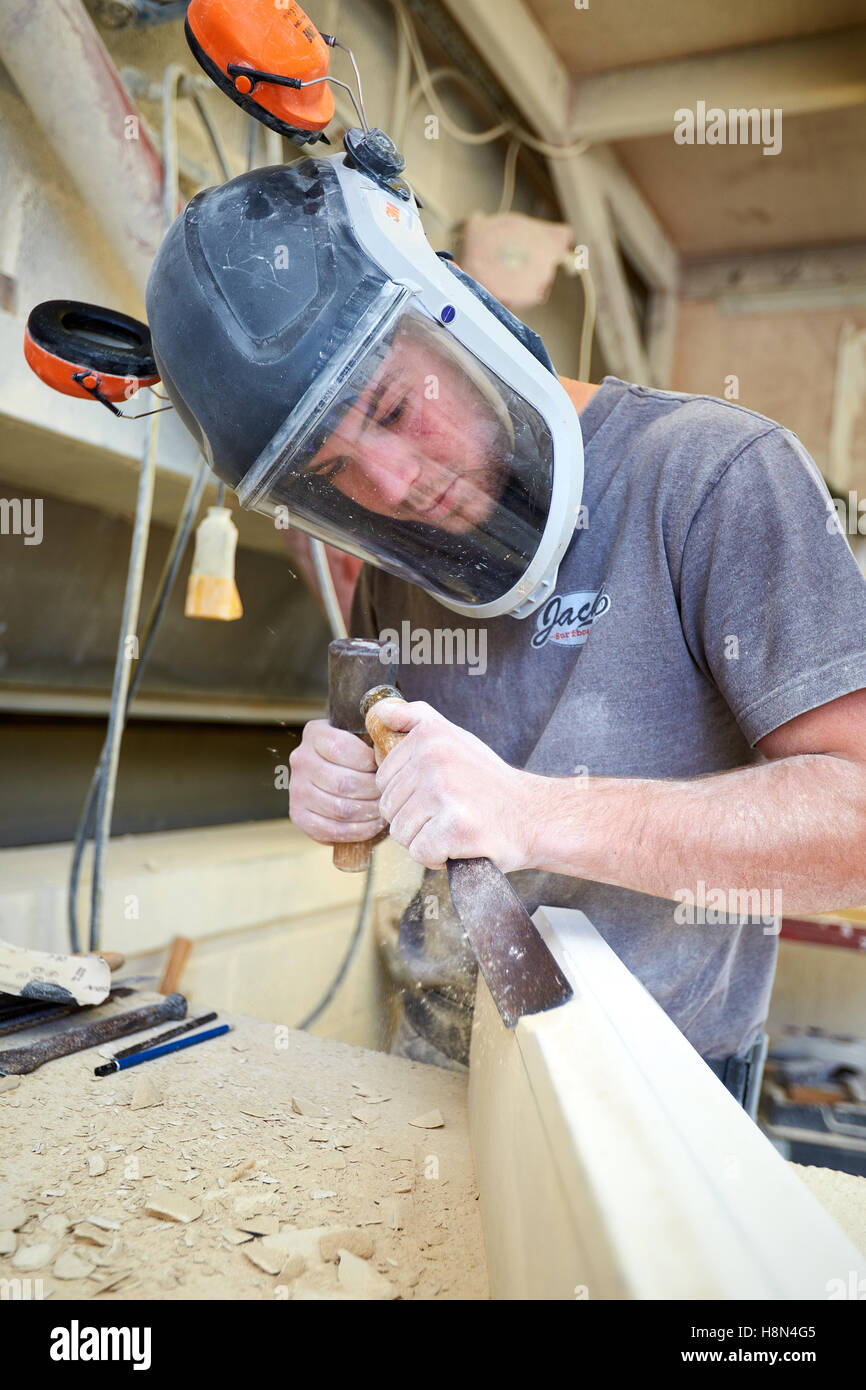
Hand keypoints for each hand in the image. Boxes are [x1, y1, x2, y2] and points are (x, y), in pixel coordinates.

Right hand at [288, 719, 386, 843]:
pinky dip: (358, 831)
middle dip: (373, 792)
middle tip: (389, 794)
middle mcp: (301, 759)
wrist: (340, 772)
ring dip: (368, 813)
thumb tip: (390, 743)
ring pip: (339, 808)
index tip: (386, 768)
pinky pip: (331, 830)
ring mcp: (296, 789)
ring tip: (384, 810)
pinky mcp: (298, 815)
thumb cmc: (361, 752)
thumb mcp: (367, 732)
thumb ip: (381, 730)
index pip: (342, 747)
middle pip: (343, 782)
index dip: (369, 761)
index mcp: (315, 733)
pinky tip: (373, 825)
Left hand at [372, 699, 536, 870]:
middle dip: (414, 819)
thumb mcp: (456, 738)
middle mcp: (434, 759)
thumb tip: (383, 712)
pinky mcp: (455, 827)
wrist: (533, 815)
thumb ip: (418, 721)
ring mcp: (444, 792)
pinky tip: (459, 844)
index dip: (407, 795)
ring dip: (424, 839)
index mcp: (430, 735)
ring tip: (453, 827)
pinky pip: (420, 852)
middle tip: (448, 812)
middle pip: (389, 807)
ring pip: (400, 832)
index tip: (437, 793)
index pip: (384, 779)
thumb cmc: (490, 783)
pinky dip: (437, 857)